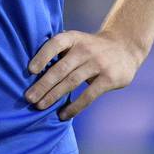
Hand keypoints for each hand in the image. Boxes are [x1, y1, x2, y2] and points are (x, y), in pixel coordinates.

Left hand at [25, 29, 142, 120]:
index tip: (30, 71)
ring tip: (40, 106)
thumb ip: (59, 52)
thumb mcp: (77, 41)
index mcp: (74, 38)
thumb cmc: (91, 48)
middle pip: (61, 68)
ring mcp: (98, 63)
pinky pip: (88, 95)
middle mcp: (85, 49)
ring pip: (72, 82)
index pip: (56, 44)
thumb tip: (31, 73)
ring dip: (54, 96)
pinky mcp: (109, 78)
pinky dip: (74, 107)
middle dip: (43, 84)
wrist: (125, 47)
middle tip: (29, 98)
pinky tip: (62, 115)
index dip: (42, 56)